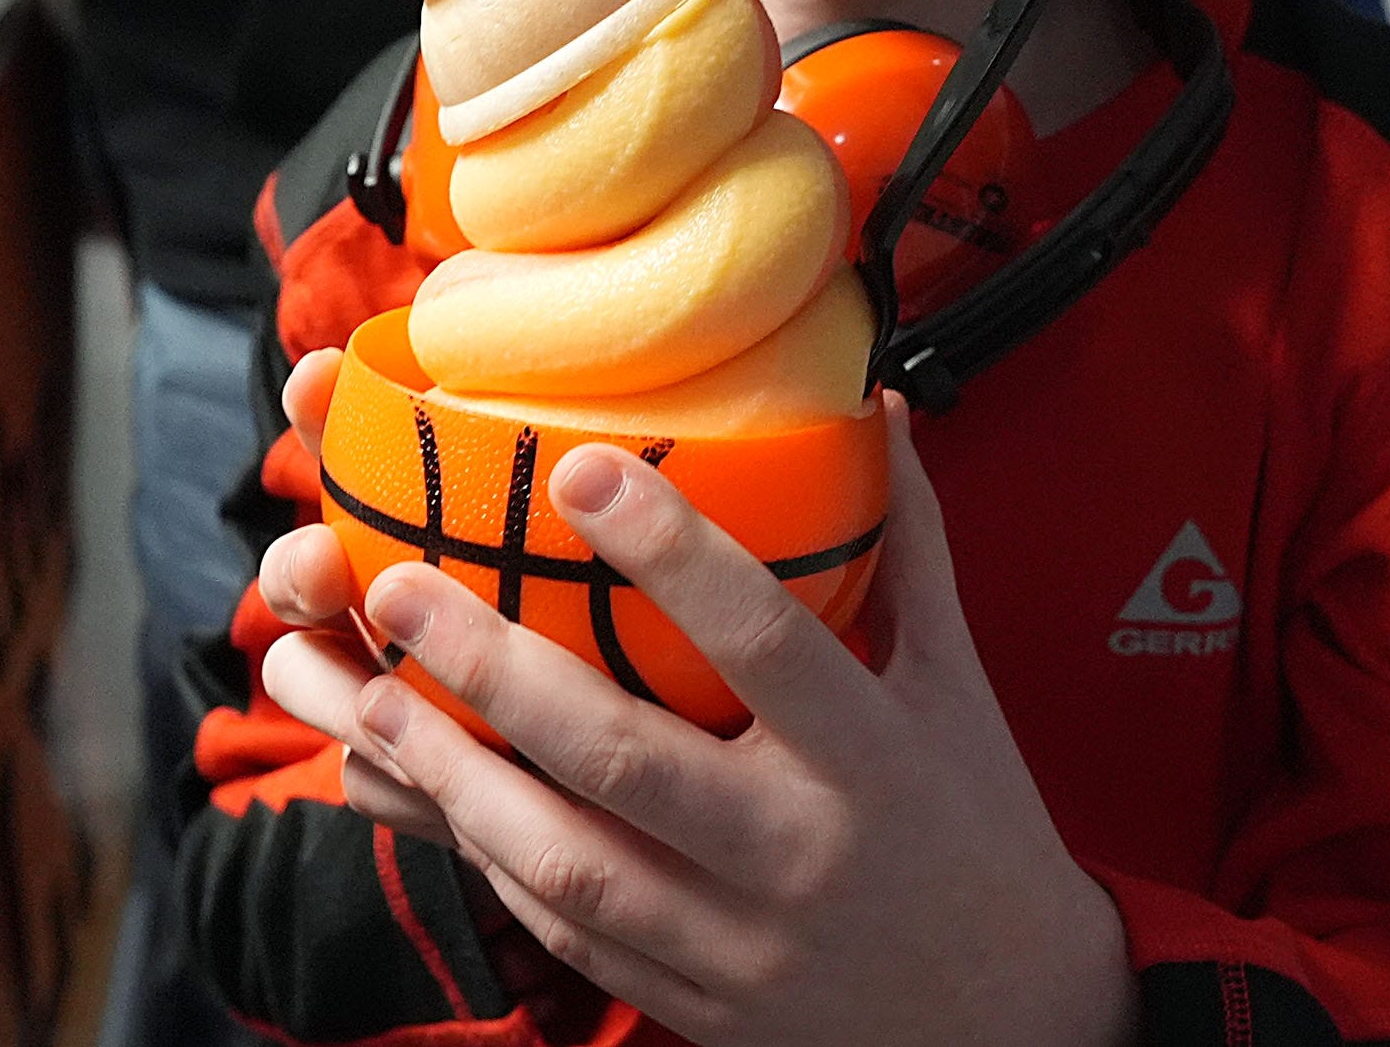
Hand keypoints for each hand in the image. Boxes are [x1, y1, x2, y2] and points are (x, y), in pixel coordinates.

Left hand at [259, 392, 1135, 1046]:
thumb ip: (905, 549)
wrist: (1021, 1036)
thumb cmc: (981, 833)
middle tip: (396, 585)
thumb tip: (869, 406)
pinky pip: (564, 934)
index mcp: (871, 758)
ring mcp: (736, 945)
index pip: (764, 640)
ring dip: (452, 777)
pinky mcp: (688, 1004)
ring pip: (568, 865)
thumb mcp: (959, 690)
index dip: (669, 553)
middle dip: (496, 673)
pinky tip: (416, 789)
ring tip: (368, 691)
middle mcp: (797, 854)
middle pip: (626, 759)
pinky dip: (484, 858)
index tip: (574, 467)